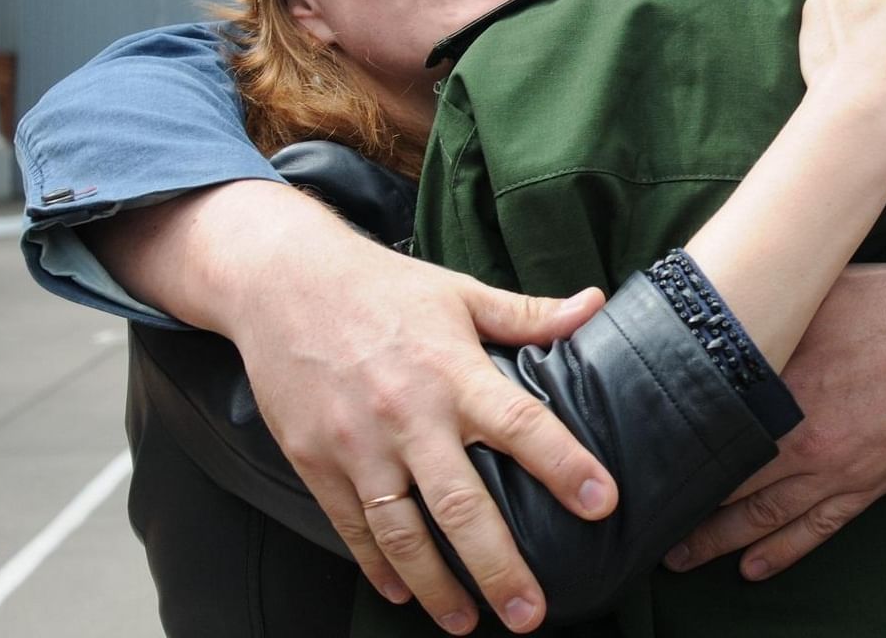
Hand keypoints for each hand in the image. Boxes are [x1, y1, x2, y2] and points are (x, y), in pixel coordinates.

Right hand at [225, 223, 613, 633]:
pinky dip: (377, 566)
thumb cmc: (382, 287)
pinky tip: (402, 594)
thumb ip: (529, 314)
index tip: (602, 502)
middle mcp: (408, 417)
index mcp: (454, 373)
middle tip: (531, 612)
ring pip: (402, 532)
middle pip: (461, 504)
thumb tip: (595, 306)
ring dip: (437, 586)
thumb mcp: (461, 292)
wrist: (284, 282)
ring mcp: (358, 446)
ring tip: (468, 623)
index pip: (522, 425)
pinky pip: (351, 526)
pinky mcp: (316, 461)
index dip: (565, 464)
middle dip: (499, 564)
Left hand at [666, 262, 885, 580]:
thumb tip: (720, 311)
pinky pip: (821, 528)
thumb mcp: (821, 295)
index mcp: (788, 393)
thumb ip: (770, 314)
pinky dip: (784, 552)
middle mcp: (808, 442)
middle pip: (731, 487)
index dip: (674, 455)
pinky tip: (754, 568)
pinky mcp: (872, 483)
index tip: (640, 467)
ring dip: (722, 543)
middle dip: (686, 511)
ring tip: (682, 559)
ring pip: (768, 518)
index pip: (715, 434)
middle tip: (645, 526)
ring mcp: (842, 470)